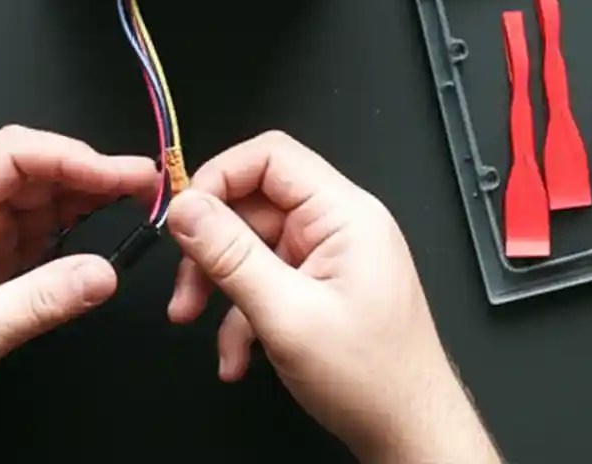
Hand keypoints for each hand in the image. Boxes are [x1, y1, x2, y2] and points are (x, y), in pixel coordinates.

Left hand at [0, 126, 157, 463]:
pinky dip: (65, 236)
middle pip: (28, 174)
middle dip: (87, 174)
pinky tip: (94, 240)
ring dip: (80, 202)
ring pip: (32, 205)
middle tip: (142, 187)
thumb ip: (40, 302)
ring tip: (131, 206)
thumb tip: (103, 273)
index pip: (12, 157)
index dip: (72, 157)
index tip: (120, 174)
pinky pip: (27, 238)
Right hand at [167, 132, 499, 462]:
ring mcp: (329, 258)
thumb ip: (230, 256)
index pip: (271, 158)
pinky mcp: (319, 287)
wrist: (408, 433)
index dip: (219, 178)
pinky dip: (240, 316)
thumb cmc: (375, 380)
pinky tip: (236, 354)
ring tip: (196, 321)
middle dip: (209, 248)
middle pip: (251, 206)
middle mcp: (338, 228)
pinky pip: (264, 282)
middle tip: (185, 285)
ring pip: (250, 248)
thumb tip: (188, 208)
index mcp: (344, 215)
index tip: (184, 215)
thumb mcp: (286, 315)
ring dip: (218, 287)